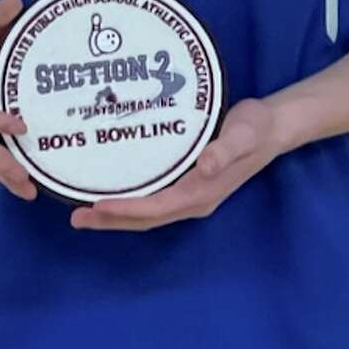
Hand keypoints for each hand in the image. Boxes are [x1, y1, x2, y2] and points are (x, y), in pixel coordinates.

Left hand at [70, 97, 284, 230]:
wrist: (273, 128)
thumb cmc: (256, 128)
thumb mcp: (243, 134)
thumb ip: (225, 150)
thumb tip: (205, 166)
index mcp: (201, 193)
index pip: (156, 208)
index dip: (125, 209)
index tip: (96, 206)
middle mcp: (193, 201)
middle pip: (145, 219)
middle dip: (111, 220)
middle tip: (75, 217)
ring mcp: (191, 195)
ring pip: (147, 213)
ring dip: (116, 215)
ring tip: (84, 212)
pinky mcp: (189, 185)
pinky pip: (153, 200)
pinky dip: (129, 203)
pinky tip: (113, 191)